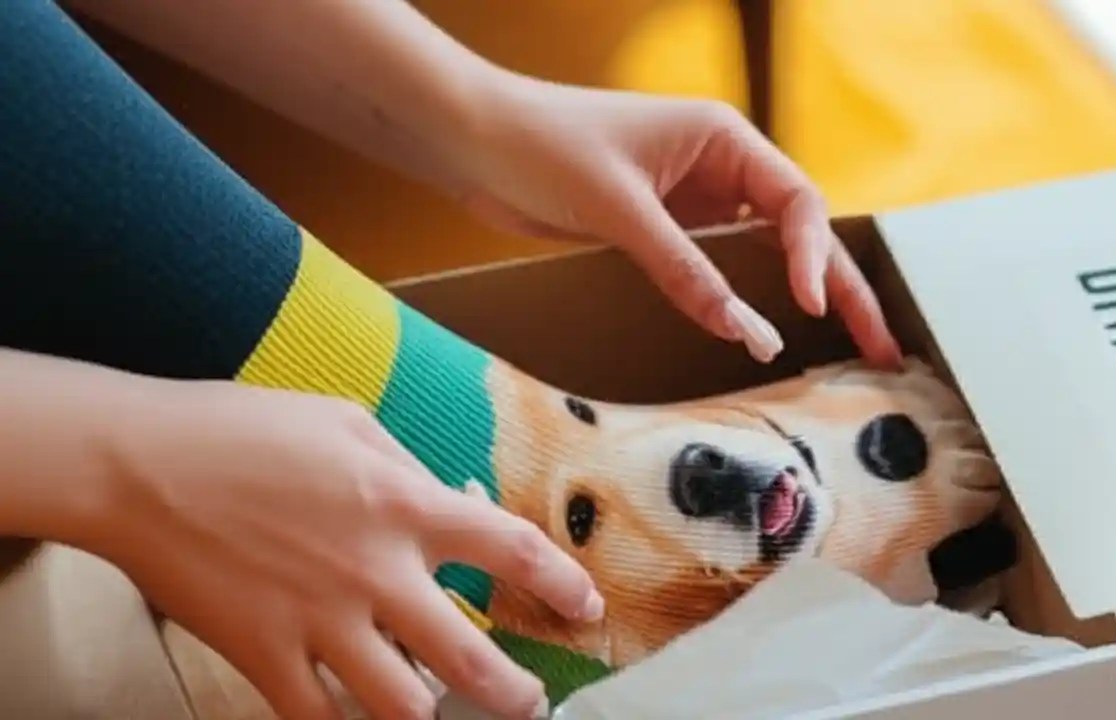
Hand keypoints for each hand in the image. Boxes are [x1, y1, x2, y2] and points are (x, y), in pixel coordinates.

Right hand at [91, 380, 599, 719]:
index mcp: (403, 502)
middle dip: (515, 694)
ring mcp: (320, 620)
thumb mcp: (347, 422)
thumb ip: (408, 470)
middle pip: (471, 658)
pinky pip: (318, 719)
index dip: (561, 584)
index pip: (511, 550)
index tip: (585, 607)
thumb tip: (449, 504)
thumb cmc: (244, 429)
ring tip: (444, 718)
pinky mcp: (263, 654)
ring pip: (404, 708)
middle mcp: (375, 570)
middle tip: (528, 702)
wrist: (140, 463)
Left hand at [443, 79, 901, 368]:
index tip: (809, 307)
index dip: (815, 257)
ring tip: (843, 350)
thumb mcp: (620, 208)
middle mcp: (717, 168)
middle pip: (798, 233)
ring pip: (760, 257)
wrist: (470, 138)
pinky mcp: (659, 230)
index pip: (797, 202)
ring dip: (797, 300)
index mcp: (722, 138)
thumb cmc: (541, 144)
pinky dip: (738, 303)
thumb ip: (685, 270)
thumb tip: (747, 332)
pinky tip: (757, 335)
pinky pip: (714, 271)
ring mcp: (690, 202)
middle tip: (880, 344)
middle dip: (839, 288)